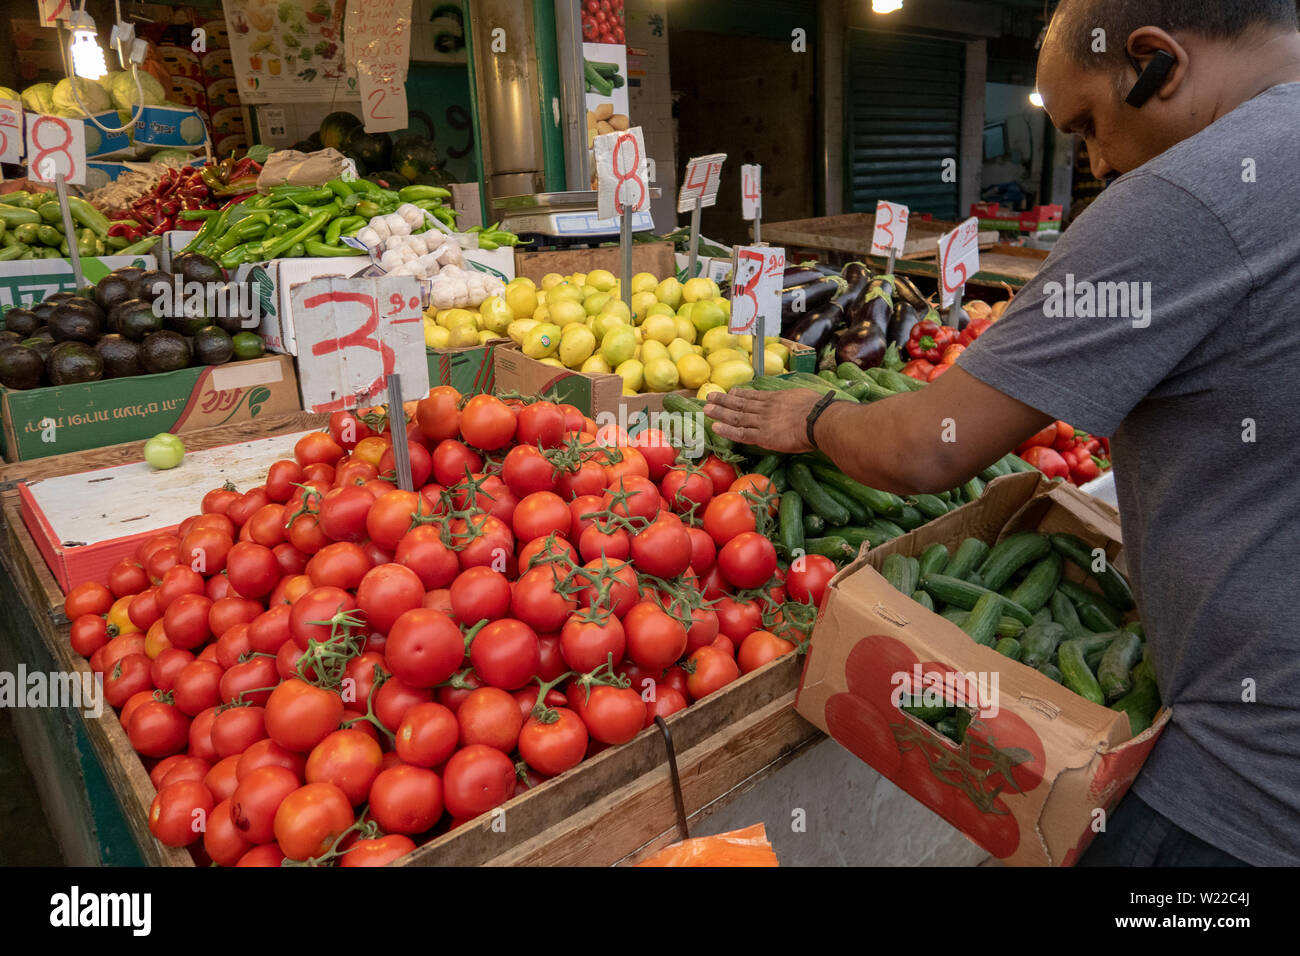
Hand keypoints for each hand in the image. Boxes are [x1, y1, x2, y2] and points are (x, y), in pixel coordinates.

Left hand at [703, 388, 822, 453]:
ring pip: (736, 417)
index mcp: (775, 398)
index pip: (753, 396)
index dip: (740, 394)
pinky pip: (740, 433)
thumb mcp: (803, 397)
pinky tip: (715, 427)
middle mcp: (764, 409)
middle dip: (724, 401)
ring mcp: (762, 422)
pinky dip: (727, 431)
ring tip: (707, 409)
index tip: (730, 392)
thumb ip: (794, 400)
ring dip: (720, 413)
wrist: (818, 419)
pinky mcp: (762, 436)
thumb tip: (798, 401)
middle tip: (710, 397)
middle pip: (740, 404)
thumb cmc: (817, 409)